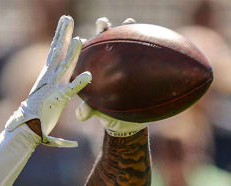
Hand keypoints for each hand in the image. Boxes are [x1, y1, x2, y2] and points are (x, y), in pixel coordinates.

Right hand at [4, 15, 91, 147]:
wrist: (25, 131)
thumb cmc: (35, 122)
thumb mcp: (48, 107)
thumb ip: (59, 102)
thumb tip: (70, 124)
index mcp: (46, 77)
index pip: (53, 53)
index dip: (59, 37)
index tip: (64, 23)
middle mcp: (48, 79)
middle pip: (56, 52)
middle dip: (62, 34)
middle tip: (67, 18)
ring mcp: (52, 88)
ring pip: (63, 66)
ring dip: (72, 52)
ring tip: (80, 38)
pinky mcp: (56, 101)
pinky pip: (70, 90)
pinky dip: (79, 82)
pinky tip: (88, 75)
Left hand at [76, 17, 148, 137]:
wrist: (127, 119)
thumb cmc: (108, 112)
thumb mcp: (98, 111)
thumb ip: (88, 110)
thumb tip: (81, 114)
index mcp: (93, 68)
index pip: (86, 52)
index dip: (83, 44)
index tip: (83, 39)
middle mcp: (107, 59)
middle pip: (103, 39)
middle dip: (102, 28)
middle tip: (103, 24)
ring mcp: (123, 58)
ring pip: (124, 39)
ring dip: (125, 27)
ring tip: (128, 21)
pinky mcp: (138, 62)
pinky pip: (143, 49)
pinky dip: (144, 40)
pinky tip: (150, 33)